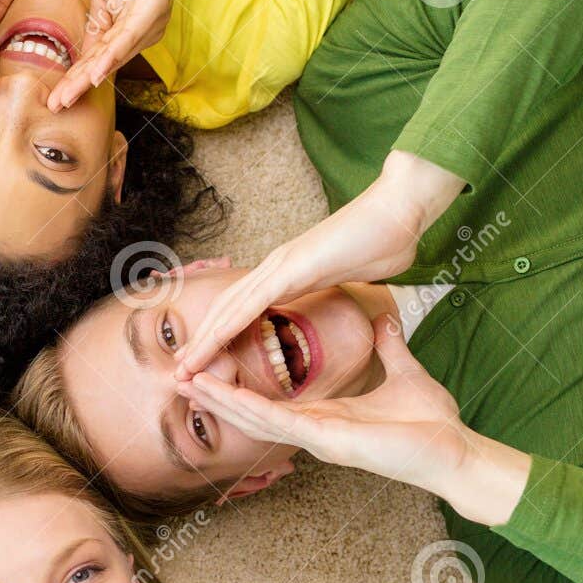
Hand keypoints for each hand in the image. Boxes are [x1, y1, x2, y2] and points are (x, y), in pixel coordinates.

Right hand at [48, 0, 182, 111]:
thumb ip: (96, 26)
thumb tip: (83, 55)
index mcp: (128, 31)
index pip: (95, 59)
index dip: (74, 79)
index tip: (53, 97)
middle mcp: (142, 34)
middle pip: (103, 64)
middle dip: (77, 86)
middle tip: (55, 106)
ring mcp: (149, 23)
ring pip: (113, 56)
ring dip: (89, 78)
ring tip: (68, 96)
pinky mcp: (153, 9)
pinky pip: (128, 36)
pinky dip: (110, 55)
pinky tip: (95, 72)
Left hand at [174, 153, 464, 378]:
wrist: (402, 209)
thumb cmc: (384, 240)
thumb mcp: (354, 276)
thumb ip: (338, 286)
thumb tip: (344, 294)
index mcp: (287, 275)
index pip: (243, 311)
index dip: (220, 338)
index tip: (205, 365)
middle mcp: (275, 269)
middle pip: (227, 311)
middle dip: (201, 344)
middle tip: (180, 374)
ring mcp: (280, 265)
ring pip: (231, 307)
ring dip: (204, 339)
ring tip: (184, 367)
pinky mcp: (292, 266)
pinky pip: (252, 300)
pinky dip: (228, 323)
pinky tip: (210, 343)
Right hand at [182, 316, 531, 524]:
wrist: (454, 452)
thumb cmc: (431, 424)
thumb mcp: (404, 375)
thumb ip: (389, 350)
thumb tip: (384, 321)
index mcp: (326, 418)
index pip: (272, 401)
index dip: (241, 386)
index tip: (214, 364)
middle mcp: (314, 432)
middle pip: (252, 412)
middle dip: (216, 395)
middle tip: (180, 375)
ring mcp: (317, 439)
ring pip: (256, 418)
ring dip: (221, 401)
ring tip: (187, 383)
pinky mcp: (327, 441)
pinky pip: (279, 423)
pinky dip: (249, 409)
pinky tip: (224, 396)